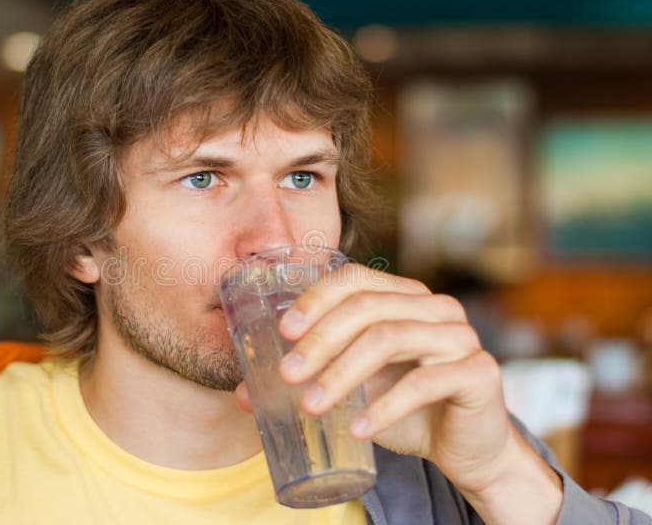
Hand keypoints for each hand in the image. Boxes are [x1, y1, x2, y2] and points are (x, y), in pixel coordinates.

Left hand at [233, 263, 561, 522]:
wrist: (467, 447)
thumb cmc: (406, 408)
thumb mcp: (354, 388)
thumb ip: (312, 379)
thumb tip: (246, 393)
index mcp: (404, 296)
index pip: (354, 279)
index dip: (316, 300)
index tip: (283, 332)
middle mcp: (434, 306)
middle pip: (367, 307)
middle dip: (320, 341)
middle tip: (288, 375)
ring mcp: (460, 335)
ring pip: (390, 338)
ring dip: (342, 374)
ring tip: (311, 406)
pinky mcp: (480, 372)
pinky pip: (425, 383)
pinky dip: (385, 407)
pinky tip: (358, 429)